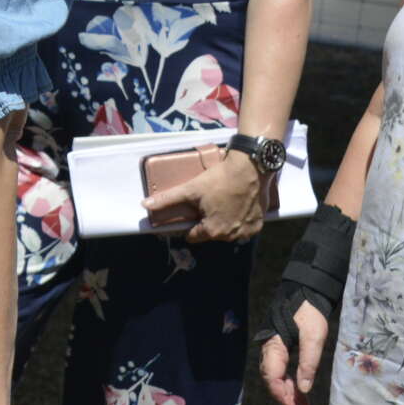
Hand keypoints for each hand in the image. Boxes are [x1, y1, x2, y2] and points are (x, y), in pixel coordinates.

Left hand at [142, 153, 267, 243]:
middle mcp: (230, 236)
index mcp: (212, 231)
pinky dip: (240, 219)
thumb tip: (144, 205)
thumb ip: (167, 200)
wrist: (250, 168)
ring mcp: (247, 231)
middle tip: (208, 203)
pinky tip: (236, 205)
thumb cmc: (219, 179)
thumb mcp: (190, 189)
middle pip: (211, 234)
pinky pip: (244, 227)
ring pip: (228, 231)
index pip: (193, 236)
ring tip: (222, 203)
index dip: (190, 225)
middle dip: (207, 222)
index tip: (192, 213)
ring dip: (224, 222)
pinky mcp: (259, 223)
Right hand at [259, 299, 329, 404]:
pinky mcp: (281, 347)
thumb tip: (304, 389)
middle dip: (285, 396)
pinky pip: (280, 369)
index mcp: (274, 347)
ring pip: (275, 375)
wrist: (306, 293)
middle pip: (271, 379)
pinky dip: (288, 381)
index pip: (272, 377)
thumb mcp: (313, 339)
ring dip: (287, 390)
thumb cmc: (309, 314)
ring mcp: (274, 348)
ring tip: (302, 404)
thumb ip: (308, 364)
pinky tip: (299, 388)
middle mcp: (270, 349)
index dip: (282, 395)